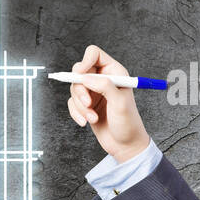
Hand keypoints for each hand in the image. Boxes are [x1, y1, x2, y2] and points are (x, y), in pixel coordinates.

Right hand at [65, 44, 151, 161]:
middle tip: (88, 103)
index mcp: (114, 72)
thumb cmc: (128, 123)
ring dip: (80, 106)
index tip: (80, 74)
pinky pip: (71, 103)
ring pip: (74, 89)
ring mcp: (93, 92)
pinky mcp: (86, 105)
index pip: (94, 54)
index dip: (84, 60)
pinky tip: (86, 122)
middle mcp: (103, 79)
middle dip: (80, 90)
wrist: (125, 145)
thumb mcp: (119, 102)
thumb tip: (85, 77)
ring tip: (93, 118)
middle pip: (79, 71)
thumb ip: (104, 86)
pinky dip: (76, 113)